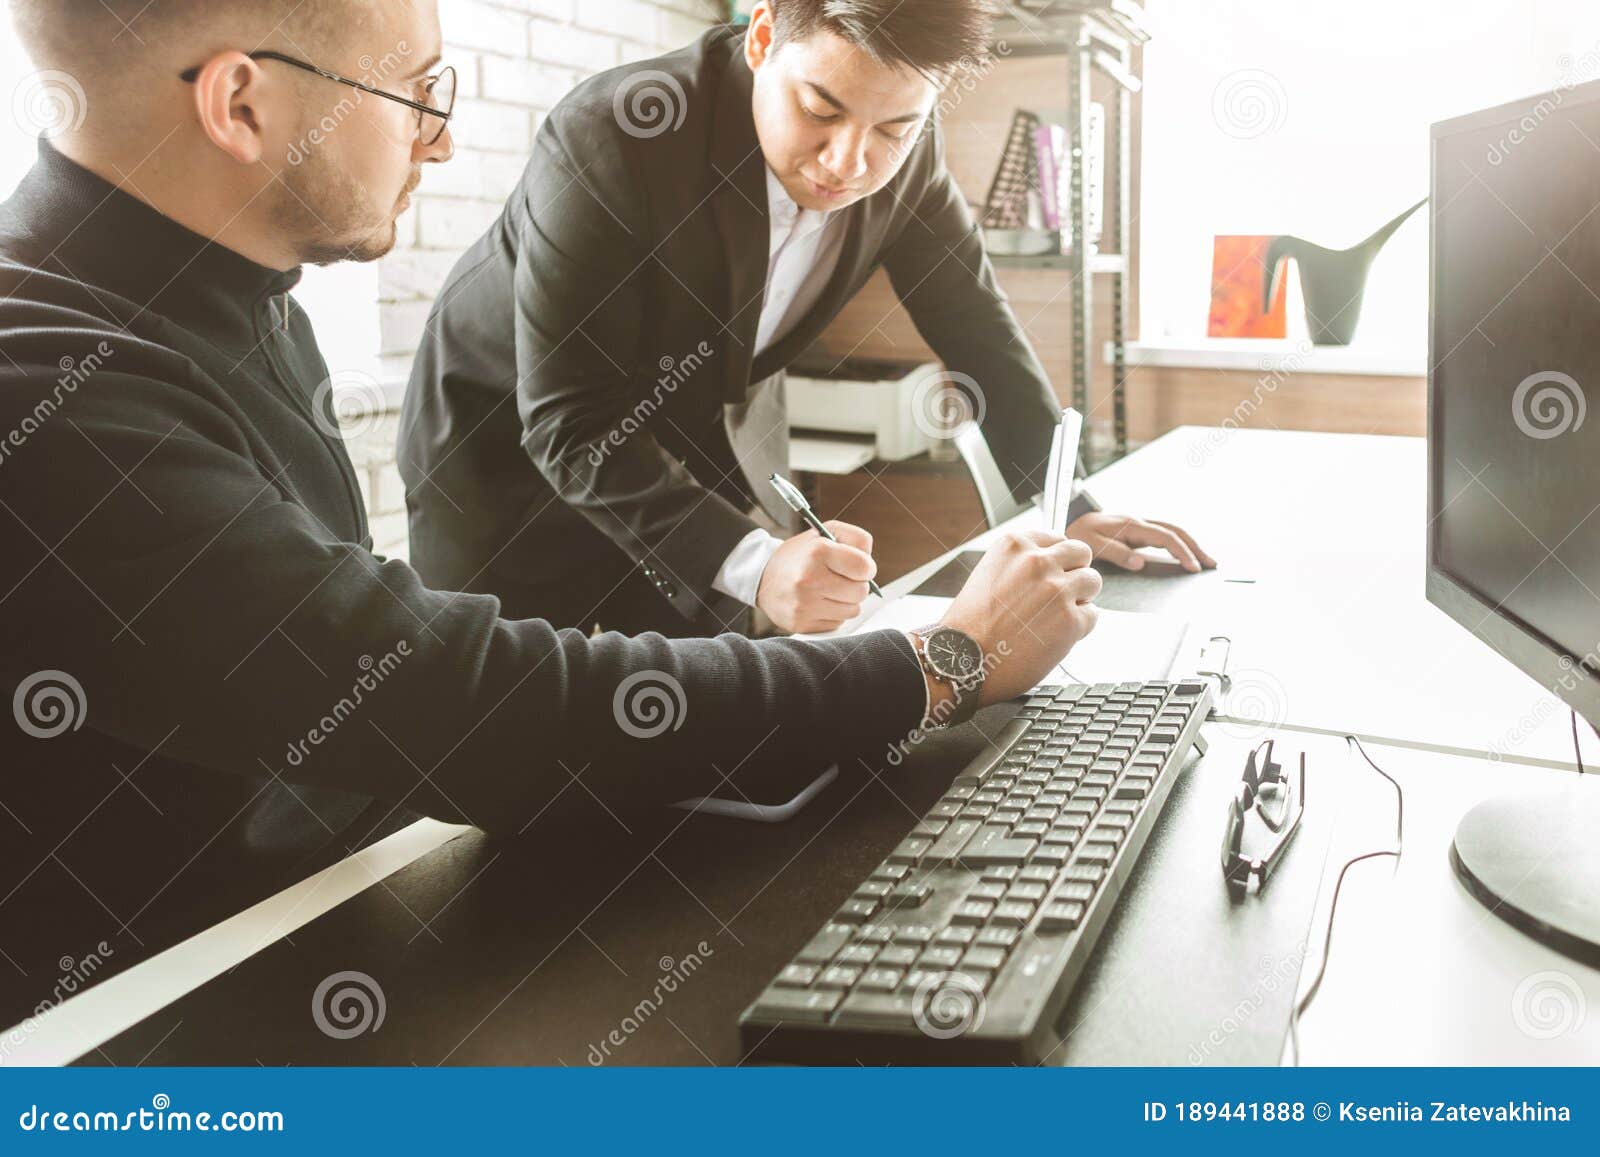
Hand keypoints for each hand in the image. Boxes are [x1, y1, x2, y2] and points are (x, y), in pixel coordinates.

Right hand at [756, 521, 877, 633]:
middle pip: (861, 591)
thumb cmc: (800, 556)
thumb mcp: (825, 533)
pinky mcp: (802, 623)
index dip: (866, 567)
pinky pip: (838, 623)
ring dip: (846, 601)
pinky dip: (833, 613)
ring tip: (828, 590)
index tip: (857, 567)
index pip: (864, 567)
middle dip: (856, 584)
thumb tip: (870, 564)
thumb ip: (856, 539)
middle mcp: (809, 580)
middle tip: (840, 578)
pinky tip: (819, 602)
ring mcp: (805, 605)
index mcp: (817, 552)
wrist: (763, 577)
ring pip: (853, 610)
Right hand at [933, 530, 1102, 708]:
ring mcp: (1057, 590)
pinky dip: (1080, 626)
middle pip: (1081, 552)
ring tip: (1057, 616)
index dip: (1057, 559)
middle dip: (1075, 572)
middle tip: (1061, 593)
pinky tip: (1055, 636)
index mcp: (1014, 545)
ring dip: (1081, 597)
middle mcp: (1037, 561)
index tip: (1051, 573)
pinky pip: (1092, 614)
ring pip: (1093, 580)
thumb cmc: (969, 627)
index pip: (1057, 537)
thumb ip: (1020, 566)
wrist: (961, 662)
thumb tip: (1052, 566)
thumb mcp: (988, 576)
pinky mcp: (1071, 620)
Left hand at [1066, 511, 1216, 573]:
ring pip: (1172, 531)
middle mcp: (1139, 522)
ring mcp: (1140, 525)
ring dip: (1190, 544)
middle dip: (1195, 547)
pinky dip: (1178, 544)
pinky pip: (1163, 535)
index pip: (1165, 538)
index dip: (1181, 552)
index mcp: (1131, 525)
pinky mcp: (1138, 530)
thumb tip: (1141, 563)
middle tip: (1212, 564)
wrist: (1070, 519)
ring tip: (1205, 561)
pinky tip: (1184, 556)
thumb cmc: (1079, 533)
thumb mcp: (1092, 546)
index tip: (1193, 567)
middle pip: (1176, 531)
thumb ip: (1116, 554)